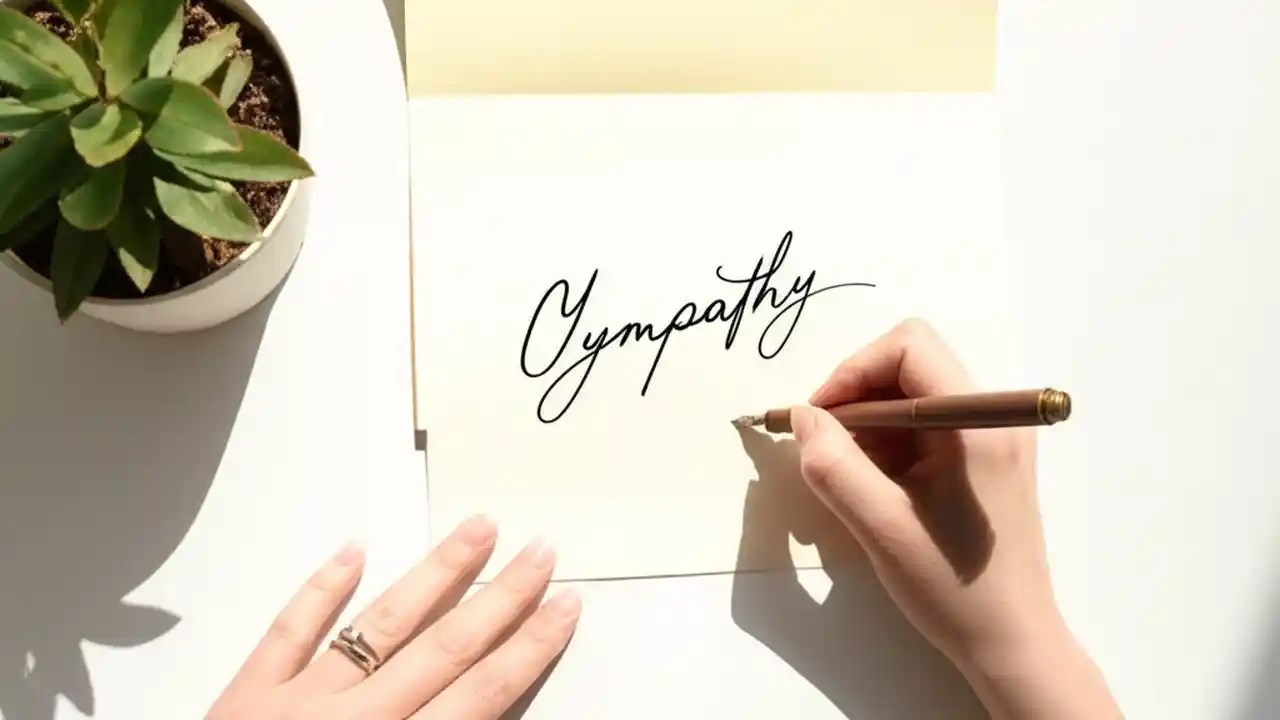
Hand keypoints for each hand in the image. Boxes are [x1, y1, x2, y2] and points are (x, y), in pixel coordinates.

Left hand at [207, 517, 579, 719]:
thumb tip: (481, 710)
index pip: (480, 696)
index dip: (528, 649)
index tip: (564, 606)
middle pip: (444, 650)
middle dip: (500, 599)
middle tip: (541, 551)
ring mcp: (298, 702)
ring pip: (380, 625)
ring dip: (435, 576)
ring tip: (476, 529)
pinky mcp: (246, 696)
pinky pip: (288, 632)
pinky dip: (320, 590)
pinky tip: (354, 550)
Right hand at [790, 319, 1118, 718]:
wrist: (1012, 643)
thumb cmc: (954, 590)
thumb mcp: (881, 527)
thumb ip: (834, 466)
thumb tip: (803, 417)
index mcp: (978, 422)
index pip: (910, 346)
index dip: (853, 371)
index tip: (820, 418)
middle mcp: (993, 416)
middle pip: (910, 365)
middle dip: (857, 399)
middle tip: (825, 449)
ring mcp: (992, 438)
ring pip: (912, 396)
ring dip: (869, 427)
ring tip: (848, 480)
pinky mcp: (984, 461)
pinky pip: (924, 428)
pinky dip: (888, 447)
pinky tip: (874, 490)